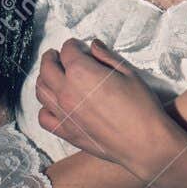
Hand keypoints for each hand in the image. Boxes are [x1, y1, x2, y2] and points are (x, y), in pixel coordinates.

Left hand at [36, 37, 168, 164]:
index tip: (76, 46)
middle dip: (51, 58)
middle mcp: (67, 91)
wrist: (144, 142)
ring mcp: (64, 113)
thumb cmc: (141, 108)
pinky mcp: (66, 132)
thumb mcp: (128, 73)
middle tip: (56, 56)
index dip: (72, 45)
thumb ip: (107, 57)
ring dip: (44, 79)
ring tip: (51, 76)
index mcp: (82, 72)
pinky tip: (54, 105)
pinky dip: (45, 108)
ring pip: (41, 91)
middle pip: (47, 68)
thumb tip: (94, 46)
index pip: (68, 51)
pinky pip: (44, 118)